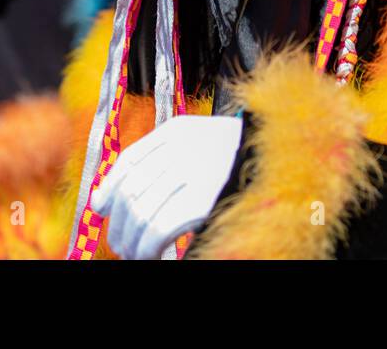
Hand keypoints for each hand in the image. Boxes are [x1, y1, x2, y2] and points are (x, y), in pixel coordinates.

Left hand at [90, 114, 243, 259]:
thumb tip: (111, 196)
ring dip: (130, 240)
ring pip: (142, 212)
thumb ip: (165, 156)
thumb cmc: (241, 155)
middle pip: (132, 189)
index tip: (101, 208)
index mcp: (178, 130)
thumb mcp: (202, 141)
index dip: (110, 186)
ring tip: (130, 253)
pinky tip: (148, 255)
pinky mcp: (202, 200)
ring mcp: (192, 173)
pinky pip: (160, 228)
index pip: (130, 160)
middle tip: (118, 242)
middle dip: (120, 222)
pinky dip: (147, 247)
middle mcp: (181, 148)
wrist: (285, 154)